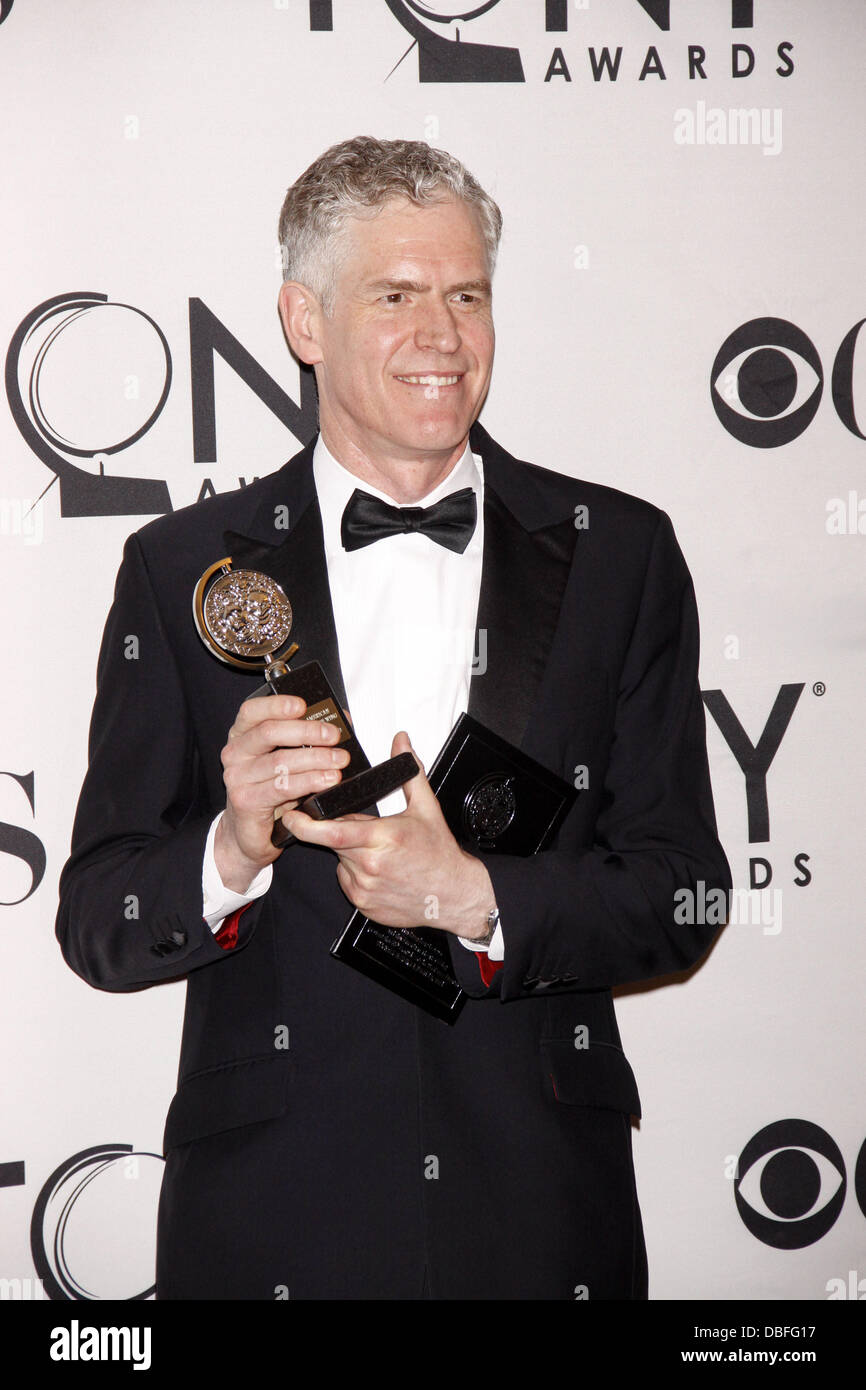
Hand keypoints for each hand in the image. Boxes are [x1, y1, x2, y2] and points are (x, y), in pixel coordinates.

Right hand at [215, 694, 350, 891]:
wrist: (249, 833)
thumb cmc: (270, 791)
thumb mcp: (288, 758)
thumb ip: (308, 737)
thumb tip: (340, 719)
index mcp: (242, 736)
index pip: (252, 711)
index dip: (277, 704)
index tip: (303, 705)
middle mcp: (235, 754)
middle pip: (269, 732)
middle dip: (307, 732)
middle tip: (334, 736)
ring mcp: (237, 778)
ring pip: (280, 761)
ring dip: (315, 759)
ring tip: (339, 761)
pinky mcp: (246, 801)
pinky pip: (282, 787)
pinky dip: (309, 781)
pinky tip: (327, 780)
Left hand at [281, 731, 495, 936]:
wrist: (453, 896)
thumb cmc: (440, 855)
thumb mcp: (427, 808)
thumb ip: (409, 771)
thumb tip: (401, 742)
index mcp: (384, 838)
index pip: (332, 831)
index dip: (306, 824)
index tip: (292, 815)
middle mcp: (370, 865)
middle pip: (332, 841)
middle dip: (338, 829)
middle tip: (364, 829)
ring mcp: (365, 887)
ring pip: (339, 860)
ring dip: (348, 850)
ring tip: (379, 850)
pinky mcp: (362, 903)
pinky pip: (345, 880)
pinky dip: (354, 871)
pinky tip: (378, 867)